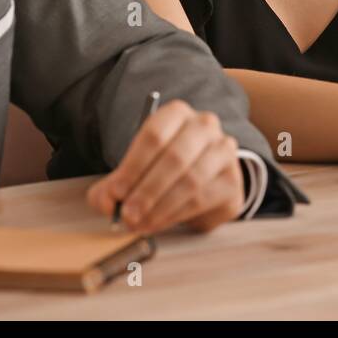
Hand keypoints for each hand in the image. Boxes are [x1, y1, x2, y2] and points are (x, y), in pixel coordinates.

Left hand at [86, 100, 243, 234]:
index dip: (133, 166)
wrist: (201, 180)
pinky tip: (158, 223)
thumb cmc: (162, 168)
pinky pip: (203, 199)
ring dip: (161, 207)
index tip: (116, 192)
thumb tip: (105, 203)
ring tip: (140, 223)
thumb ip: (113, 186)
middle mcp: (204, 126)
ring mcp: (223, 151)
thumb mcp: (135, 170)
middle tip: (127, 214)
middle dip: (147, 190)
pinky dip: (176, 215)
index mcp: (176, 113)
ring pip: (191, 180)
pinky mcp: (232, 181)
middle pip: (174, 157)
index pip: (154, 135)